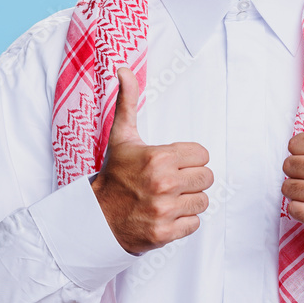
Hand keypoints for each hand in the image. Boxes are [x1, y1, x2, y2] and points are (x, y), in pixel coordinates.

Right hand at [91, 67, 213, 254]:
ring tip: (169, 198)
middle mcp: (163, 183)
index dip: (190, 159)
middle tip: (173, 182)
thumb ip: (128, 101)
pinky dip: (183, 221)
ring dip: (189, 201)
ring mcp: (164, 210)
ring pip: (203, 201)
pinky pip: (195, 223)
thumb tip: (123, 69)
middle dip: (192, 179)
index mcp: (159, 157)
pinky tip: (166, 214)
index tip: (174, 164)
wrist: (96, 217)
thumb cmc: (114, 175)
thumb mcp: (121, 136)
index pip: (203, 155)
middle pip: (207, 178)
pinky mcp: (165, 232)